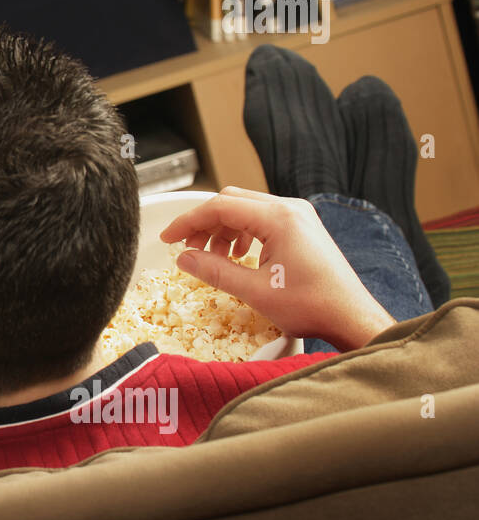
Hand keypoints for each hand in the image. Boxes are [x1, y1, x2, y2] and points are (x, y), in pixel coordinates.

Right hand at [159, 187, 395, 351]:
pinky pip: (262, 219)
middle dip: (204, 224)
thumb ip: (214, 271)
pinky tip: (238, 257)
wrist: (351, 316)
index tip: (168, 239)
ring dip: (222, 230)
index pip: (220, 207)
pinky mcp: (303, 228)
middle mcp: (290, 209)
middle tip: (187, 249)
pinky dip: (242, 234)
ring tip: (213, 259)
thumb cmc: (311, 305)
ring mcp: (299, 216)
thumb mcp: (255, 291)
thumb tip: (182, 259)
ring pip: (245, 210)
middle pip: (231, 202)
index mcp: (278, 218)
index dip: (188, 222)